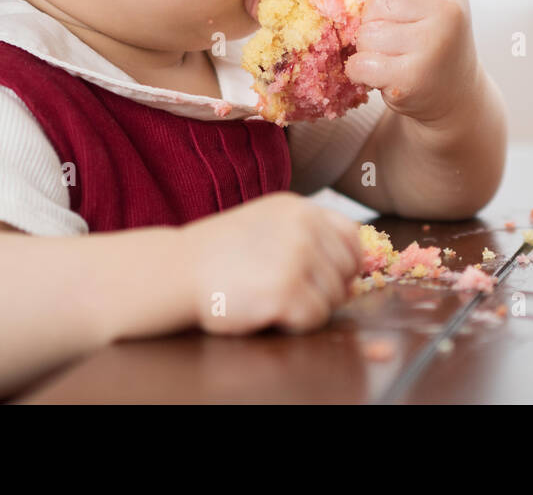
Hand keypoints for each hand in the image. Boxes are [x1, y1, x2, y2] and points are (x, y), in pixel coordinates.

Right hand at [181, 193, 361, 334]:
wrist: (178, 270)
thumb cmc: (221, 253)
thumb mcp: (267, 222)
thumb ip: (306, 232)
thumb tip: (354, 264)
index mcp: (300, 208)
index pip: (352, 236)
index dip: (347, 262)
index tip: (332, 276)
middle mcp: (303, 228)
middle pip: (346, 271)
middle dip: (327, 288)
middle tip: (292, 291)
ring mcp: (296, 258)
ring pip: (334, 297)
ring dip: (310, 306)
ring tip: (275, 297)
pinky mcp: (286, 291)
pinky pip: (315, 318)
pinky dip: (297, 323)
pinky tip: (270, 312)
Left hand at [344, 0, 478, 126]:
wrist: (456, 94)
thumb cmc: (430, 43)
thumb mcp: (426, 4)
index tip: (395, 15)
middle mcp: (446, 10)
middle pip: (376, 3)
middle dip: (372, 23)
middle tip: (392, 42)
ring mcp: (433, 43)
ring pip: (367, 34)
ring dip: (367, 49)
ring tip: (390, 58)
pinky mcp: (414, 77)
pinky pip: (361, 64)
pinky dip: (360, 72)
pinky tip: (382, 75)